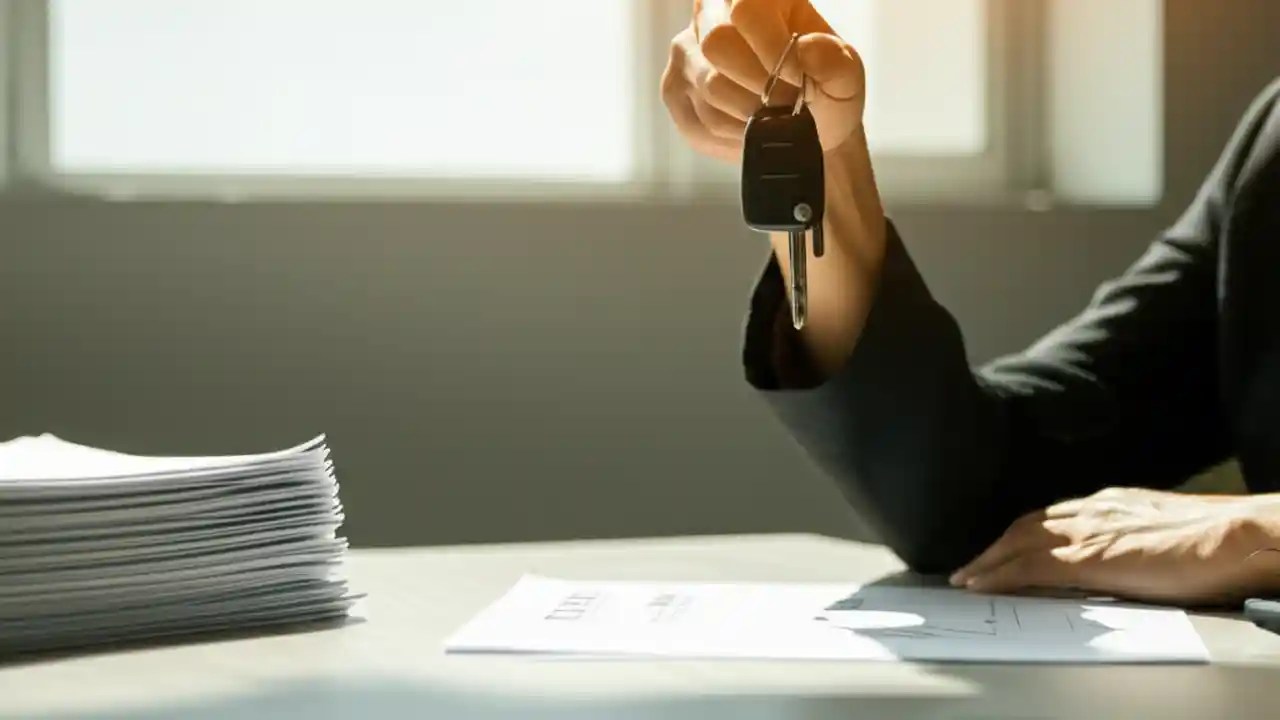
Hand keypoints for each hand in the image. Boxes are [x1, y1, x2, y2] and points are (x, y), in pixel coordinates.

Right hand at [660, 0, 866, 162]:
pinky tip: (749, 129)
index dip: (770, 46)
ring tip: (771, 117)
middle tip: (785, 103)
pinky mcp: (674, 89)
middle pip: (717, 43)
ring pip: (708, 85)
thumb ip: (837, 65)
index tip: (797, 79)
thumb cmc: (823, 92)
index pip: (746, 6)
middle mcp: (713, 14)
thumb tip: (810, 49)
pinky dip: (730, 133)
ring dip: (748, 113)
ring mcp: (686, 51)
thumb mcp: (845, 79)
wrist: (804, 127)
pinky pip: (696, 117)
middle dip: (758, 85)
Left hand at [950, 488, 1279, 605]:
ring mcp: (1089, 532)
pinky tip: (981, 584)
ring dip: (989, 560)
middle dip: (996, 545)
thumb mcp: (1164, 531)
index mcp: (1113, 502)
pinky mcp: (1091, 558)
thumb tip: (1126, 558)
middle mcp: (1093, 509)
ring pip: (1020, 541)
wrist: (1241, 535)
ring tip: (967, 577)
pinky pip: (1031, 566)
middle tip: (971, 564)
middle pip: (1027, 525)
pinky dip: (1000, 574)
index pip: (1054, 516)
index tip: (1004, 547)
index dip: (1024, 533)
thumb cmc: (1220, 541)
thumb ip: (1136, 539)